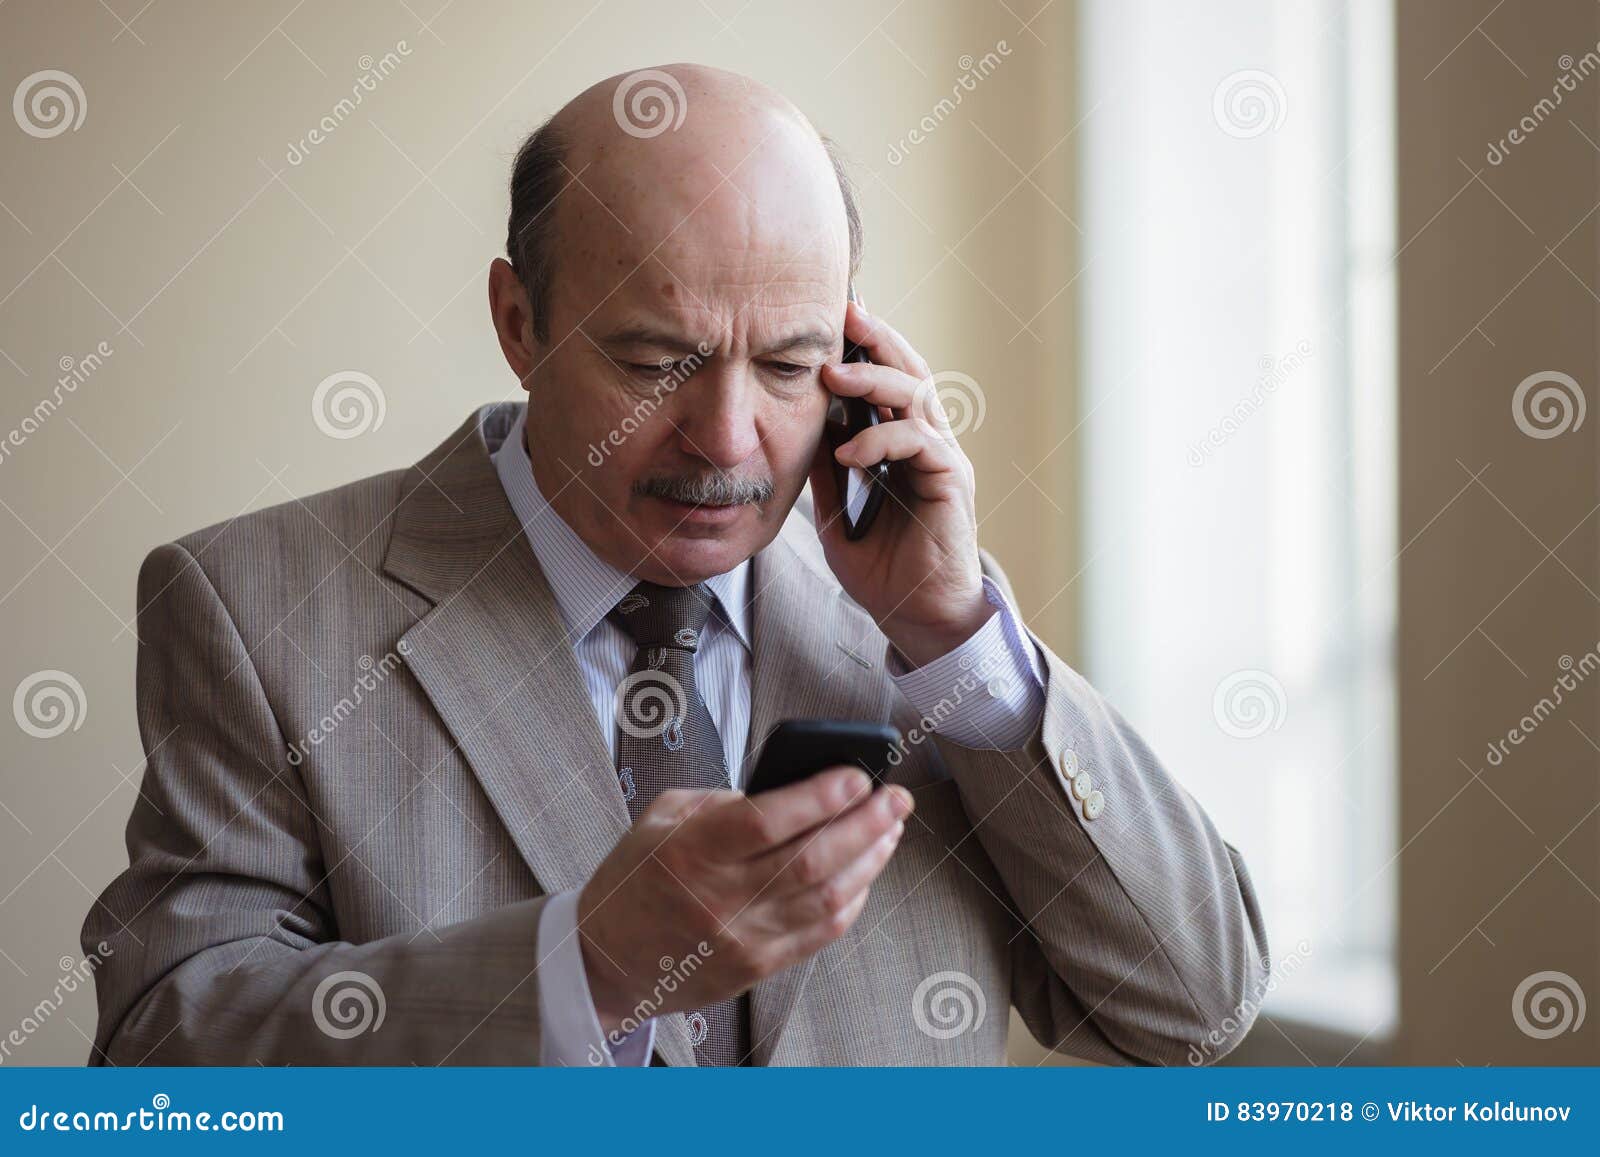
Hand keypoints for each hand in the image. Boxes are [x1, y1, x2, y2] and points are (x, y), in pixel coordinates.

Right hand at [576, 768, 913, 1037]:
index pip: (766, 821)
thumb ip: (723, 802)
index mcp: (690, 851)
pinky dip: (852, 900)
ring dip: (869, 859)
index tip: (856, 775)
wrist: (606, 959)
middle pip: (811, 859)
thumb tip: (790, 790)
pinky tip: (866, 872)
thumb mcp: (662, 817)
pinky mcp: (757, 966)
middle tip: (895, 797)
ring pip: (827, 897)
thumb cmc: (637, 878)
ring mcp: (742, 938)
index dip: (819, 796)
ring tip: (890, 827)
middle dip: (865, 823)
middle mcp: (719, 898)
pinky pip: (820, 933)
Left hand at [809, 300, 990, 666]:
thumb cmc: (885, 573)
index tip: (834, 322)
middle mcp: (930, 444)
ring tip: (834, 375)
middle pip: (910, 373)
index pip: (889, 383)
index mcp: (906, 447)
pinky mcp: (951, 483)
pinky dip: (881, 440)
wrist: (918, 620)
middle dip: (878, 340)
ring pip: (917, 396)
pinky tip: (847, 451)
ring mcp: (944, 460)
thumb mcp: (837, 516)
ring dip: (874, 380)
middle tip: (846, 313)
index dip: (866, 350)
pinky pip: (918, 443)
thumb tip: (804, 431)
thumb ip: (827, 474)